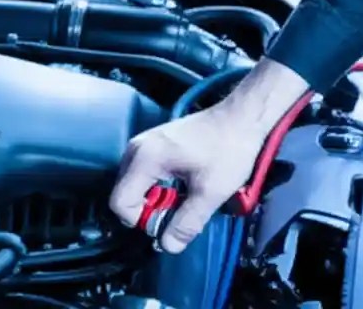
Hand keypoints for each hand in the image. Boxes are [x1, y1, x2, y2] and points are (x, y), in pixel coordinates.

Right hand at [108, 58, 308, 253]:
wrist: (242, 117)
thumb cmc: (229, 150)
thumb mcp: (211, 192)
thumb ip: (187, 222)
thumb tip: (168, 246)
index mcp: (145, 158)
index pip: (120, 203)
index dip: (142, 220)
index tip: (171, 218)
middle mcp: (136, 148)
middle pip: (125, 194)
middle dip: (150, 210)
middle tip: (182, 207)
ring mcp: (144, 143)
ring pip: (135, 186)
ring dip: (156, 199)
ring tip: (185, 195)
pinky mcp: (154, 143)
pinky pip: (143, 175)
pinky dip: (159, 186)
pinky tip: (183, 184)